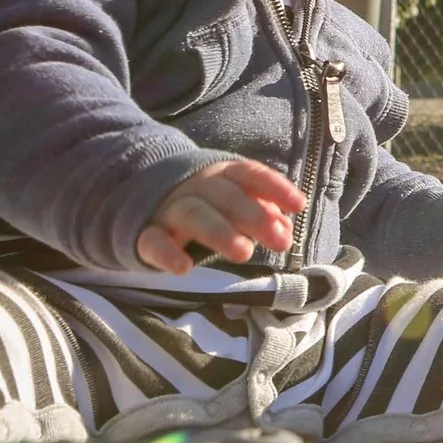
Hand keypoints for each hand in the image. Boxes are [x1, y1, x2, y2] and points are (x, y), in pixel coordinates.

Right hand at [136, 159, 304, 273]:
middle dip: (254, 215)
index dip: (275, 187)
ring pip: (194, 215)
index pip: (249, 174)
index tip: (299, 205)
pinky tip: (183, 268)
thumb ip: (262, 216)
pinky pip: (154, 242)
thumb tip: (286, 232)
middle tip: (280, 241)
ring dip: (220, 231)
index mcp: (221, 175)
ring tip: (245, 253)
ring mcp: (169, 209)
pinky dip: (168, 254)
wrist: (143, 204)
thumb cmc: (206, 207)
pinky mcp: (145, 234)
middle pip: (226, 195)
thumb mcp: (235, 207)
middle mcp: (195, 186)